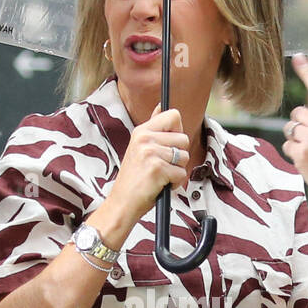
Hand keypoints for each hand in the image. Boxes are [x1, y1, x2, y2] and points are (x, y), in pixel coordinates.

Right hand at [102, 104, 191, 230]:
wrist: (122, 202)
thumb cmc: (134, 178)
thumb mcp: (139, 147)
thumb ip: (153, 127)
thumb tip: (161, 105)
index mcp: (141, 131)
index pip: (173, 115)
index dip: (177, 131)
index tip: (168, 144)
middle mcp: (145, 138)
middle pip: (183, 138)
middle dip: (178, 155)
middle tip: (161, 165)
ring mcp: (151, 153)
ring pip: (184, 156)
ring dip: (177, 170)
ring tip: (160, 175)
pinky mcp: (158, 169)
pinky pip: (181, 173)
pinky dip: (175, 183)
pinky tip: (160, 184)